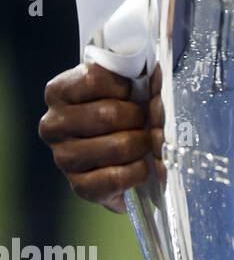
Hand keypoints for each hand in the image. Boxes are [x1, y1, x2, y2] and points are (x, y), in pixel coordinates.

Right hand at [39, 62, 156, 211]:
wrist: (114, 144)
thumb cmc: (118, 102)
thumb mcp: (120, 79)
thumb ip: (132, 73)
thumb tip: (155, 77)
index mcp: (59, 92)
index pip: (94, 80)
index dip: (124, 84)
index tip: (133, 89)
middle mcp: (53, 125)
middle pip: (109, 115)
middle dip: (139, 115)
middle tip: (147, 118)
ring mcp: (63, 158)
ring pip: (118, 147)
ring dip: (142, 143)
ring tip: (144, 139)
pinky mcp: (79, 186)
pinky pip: (118, 178)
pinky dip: (138, 170)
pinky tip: (140, 163)